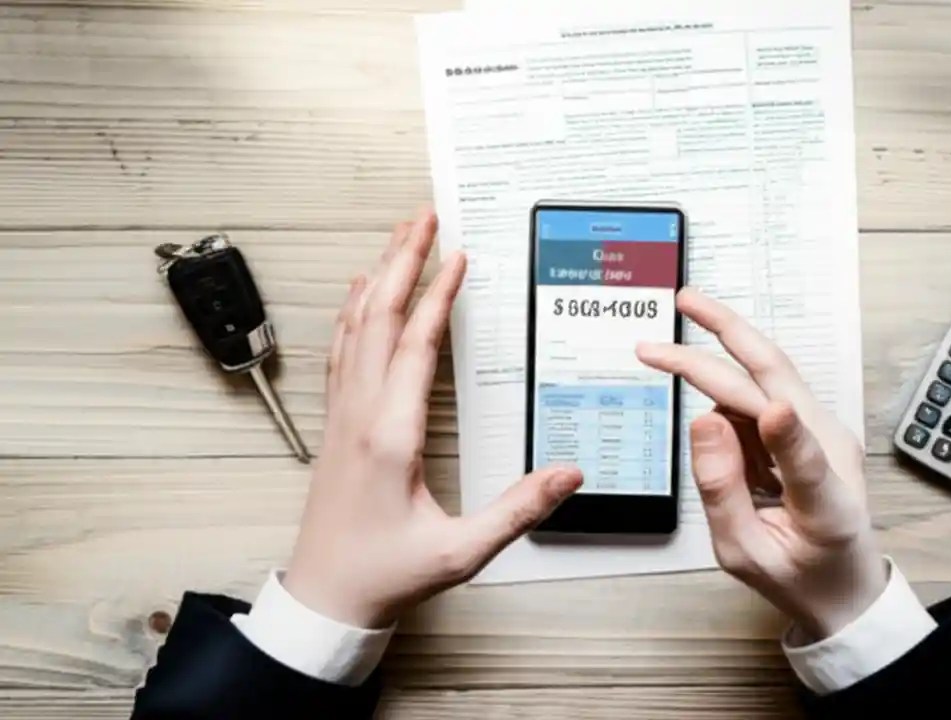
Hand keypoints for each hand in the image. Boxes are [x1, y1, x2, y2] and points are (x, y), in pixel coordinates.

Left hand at [285, 210, 582, 628]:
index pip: (416, 346)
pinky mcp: (337, 426)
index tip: (458, 257)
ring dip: (377, 278)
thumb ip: (518, 510)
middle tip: (423, 219)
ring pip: (355, 328)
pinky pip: (343, 352)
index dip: (439, 296)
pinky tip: (360, 297)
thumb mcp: (461, 552)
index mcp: (391, 436)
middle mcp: (360, 415)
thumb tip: (567, 473)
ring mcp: (343, 417)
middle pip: (378, 318)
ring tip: (398, 241)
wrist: (324, 597)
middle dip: (402, 262)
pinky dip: (354, 313)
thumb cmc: (385, 574)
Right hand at [637, 288, 885, 641]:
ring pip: (761, 383)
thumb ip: (721, 491)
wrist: (845, 587)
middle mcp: (831, 449)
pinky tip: (747, 474)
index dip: (785, 434)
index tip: (771, 410)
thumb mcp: (745, 554)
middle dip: (726, 333)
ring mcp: (822, 431)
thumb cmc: (799, 575)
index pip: (806, 459)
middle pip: (777, 375)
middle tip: (683, 302)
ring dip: (718, 383)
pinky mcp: (808, 426)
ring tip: (705, 425)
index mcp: (826, 503)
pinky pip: (756, 405)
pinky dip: (730, 415)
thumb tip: (703, 420)